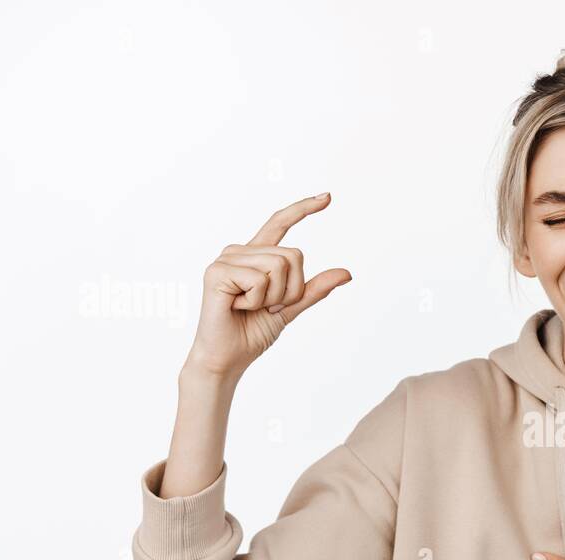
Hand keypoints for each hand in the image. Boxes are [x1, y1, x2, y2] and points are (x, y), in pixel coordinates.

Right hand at [187, 193, 351, 378]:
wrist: (229, 357)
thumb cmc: (253, 333)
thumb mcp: (291, 308)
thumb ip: (314, 289)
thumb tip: (347, 273)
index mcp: (256, 256)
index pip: (280, 223)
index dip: (303, 209)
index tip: (328, 197)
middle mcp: (240, 251)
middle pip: (293, 256)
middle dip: (291, 290)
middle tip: (267, 308)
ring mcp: (227, 259)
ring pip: (279, 266)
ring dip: (274, 297)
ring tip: (251, 308)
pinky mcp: (217, 271)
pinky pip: (260, 280)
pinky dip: (257, 301)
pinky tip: (237, 307)